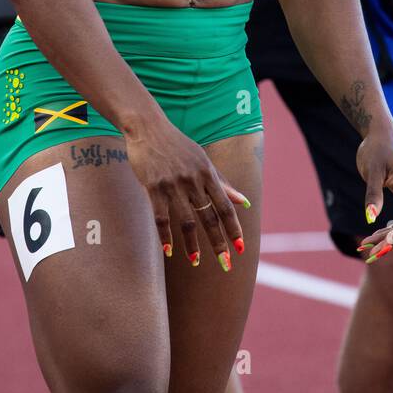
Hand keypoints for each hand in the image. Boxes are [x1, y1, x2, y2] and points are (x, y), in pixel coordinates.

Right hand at [125, 117, 249, 270]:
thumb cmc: (177, 145)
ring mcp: (173, 184)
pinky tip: (169, 251)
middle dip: (219, 242)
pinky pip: (161, 217)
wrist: (147, 128)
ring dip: (192, 245)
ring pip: (187, 221)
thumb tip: (244, 202)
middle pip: (209, 217)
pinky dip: (166, 236)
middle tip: (226, 264)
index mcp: (207, 173)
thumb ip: (222, 183)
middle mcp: (193, 180)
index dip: (234, 228)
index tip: (241, 247)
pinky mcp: (153, 187)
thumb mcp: (202, 160)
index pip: (225, 206)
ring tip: (197, 262)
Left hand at [355, 125, 392, 249]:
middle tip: (366, 248)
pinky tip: (378, 233)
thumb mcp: (370, 172)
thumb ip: (372, 194)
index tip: (376, 246)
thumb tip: (370, 219)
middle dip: (390, 239)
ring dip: (391, 235)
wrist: (380, 134)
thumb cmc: (374, 150)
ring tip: (368, 243)